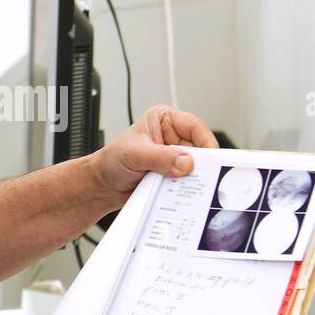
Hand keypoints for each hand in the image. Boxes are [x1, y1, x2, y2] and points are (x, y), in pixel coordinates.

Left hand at [93, 104, 217, 204]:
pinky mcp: (173, 174)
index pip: (195, 126)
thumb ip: (160, 157)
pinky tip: (181, 193)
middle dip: (201, 163)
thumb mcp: (134, 155)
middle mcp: (172, 137)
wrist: (103, 186)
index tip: (210, 158)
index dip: (205, 141)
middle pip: (200, 148)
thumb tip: (185, 162)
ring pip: (196, 167)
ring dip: (193, 177)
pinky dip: (186, 188)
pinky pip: (188, 181)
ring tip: (188, 187)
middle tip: (203, 176)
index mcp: (164, 120)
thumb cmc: (111, 161)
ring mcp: (174, 157)